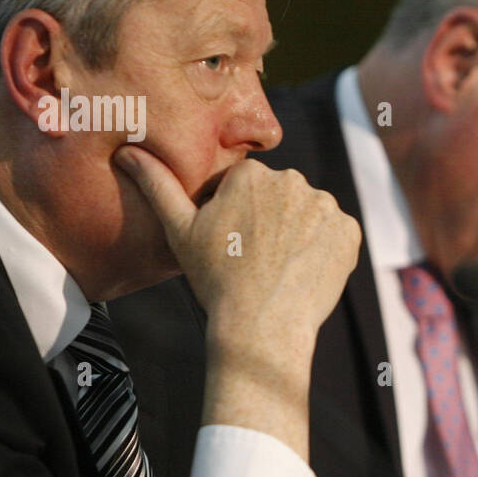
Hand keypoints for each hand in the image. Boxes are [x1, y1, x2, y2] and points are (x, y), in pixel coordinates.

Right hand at [115, 147, 361, 457]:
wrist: (262, 326)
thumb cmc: (216, 279)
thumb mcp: (180, 230)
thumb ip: (158, 185)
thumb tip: (127, 151)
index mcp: (252, 173)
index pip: (247, 187)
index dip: (237, 216)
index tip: (233, 244)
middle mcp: (293, 179)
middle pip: (280, 197)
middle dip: (270, 220)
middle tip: (255, 258)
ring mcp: (326, 206)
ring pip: (309, 214)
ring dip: (299, 233)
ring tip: (280, 266)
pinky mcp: (349, 231)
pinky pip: (336, 234)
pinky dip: (324, 249)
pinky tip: (304, 270)